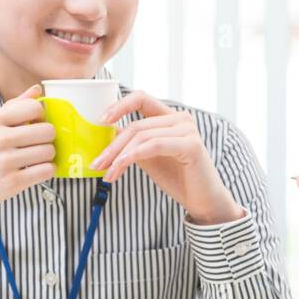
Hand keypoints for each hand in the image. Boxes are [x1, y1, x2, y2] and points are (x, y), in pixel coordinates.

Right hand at [0, 83, 55, 223]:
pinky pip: (47, 171)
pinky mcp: (12, 183)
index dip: (40, 116)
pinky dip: (45, 171)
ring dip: (46, 156)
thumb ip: (11, 107)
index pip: (34, 107)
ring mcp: (5, 162)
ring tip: (34, 159)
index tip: (34, 125)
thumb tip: (37, 89)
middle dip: (46, 138)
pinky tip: (34, 171)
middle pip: (47, 130)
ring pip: (49, 151)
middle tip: (36, 145)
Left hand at [89, 90, 244, 224]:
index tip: (101, 120)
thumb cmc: (178, 177)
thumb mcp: (147, 156)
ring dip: (119, 156)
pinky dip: (134, 155)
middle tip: (97, 163)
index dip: (119, 105)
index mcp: (170, 117)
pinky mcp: (191, 145)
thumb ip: (132, 142)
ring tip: (108, 173)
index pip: (141, 98)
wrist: (202, 200)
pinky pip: (154, 145)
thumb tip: (105, 133)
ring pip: (142, 136)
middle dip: (112, 146)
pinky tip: (121, 167)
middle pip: (136, 125)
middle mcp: (181, 119)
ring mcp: (188, 130)